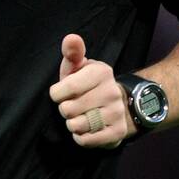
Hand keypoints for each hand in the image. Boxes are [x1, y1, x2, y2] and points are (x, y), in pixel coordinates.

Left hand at [48, 34, 135, 148]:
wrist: (121, 104)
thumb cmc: (90, 85)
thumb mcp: (80, 67)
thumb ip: (73, 53)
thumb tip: (71, 38)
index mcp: (101, 72)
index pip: (63, 89)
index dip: (57, 94)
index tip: (62, 93)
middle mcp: (111, 91)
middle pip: (67, 109)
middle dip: (65, 109)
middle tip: (74, 106)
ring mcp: (116, 113)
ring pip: (76, 126)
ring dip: (72, 124)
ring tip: (79, 117)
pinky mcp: (118, 132)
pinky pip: (86, 140)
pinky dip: (80, 137)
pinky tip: (84, 130)